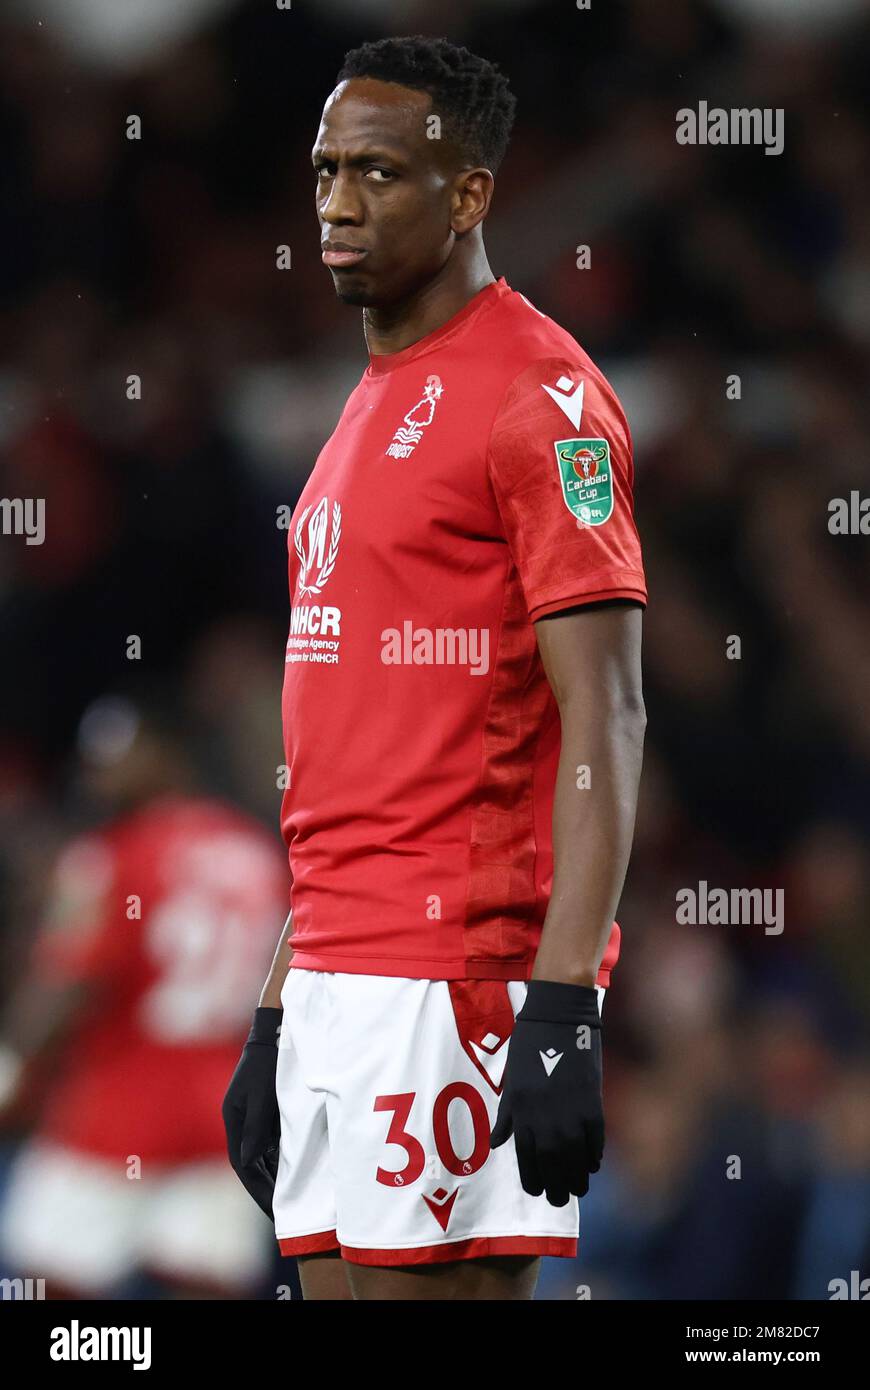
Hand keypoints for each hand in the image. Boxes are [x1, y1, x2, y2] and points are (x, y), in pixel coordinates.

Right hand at [222, 1008, 281, 1218]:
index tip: (270, 1209)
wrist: (274, 1033)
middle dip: (264, 1188)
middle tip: (280, 1214)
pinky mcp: (266, 1112)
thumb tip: (248, 1161)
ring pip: (262, 1155)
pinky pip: (272, 1142)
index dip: (256, 1188)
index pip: (242, 1164)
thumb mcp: (261, 1097)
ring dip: (273, 1176)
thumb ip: (255, 1128)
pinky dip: (280, 1159)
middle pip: (251, 1164)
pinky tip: (294, 1172)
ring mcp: (253, 1118)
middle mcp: (240, 1122)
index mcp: (234, 1120)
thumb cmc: (266, 1064)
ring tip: (288, 1200)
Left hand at [490, 980, 602, 1205]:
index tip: (536, 1190)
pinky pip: (594, 1141)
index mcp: (521, 1111)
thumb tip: (497, 1143)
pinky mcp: (592, 1105)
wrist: (560, 1018)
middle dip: (555, 1186)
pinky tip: (592, 1164)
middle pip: (551, 1165)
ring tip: (577, 1190)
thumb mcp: (511, 1080)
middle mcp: (544, 1118)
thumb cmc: (530, 1045)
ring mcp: (570, 1114)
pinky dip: (593, 1156)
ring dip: (576, 1178)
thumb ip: (506, 1114)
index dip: (532, 1178)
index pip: (525, 1157)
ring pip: (575, 1159)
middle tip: (558, 1199)